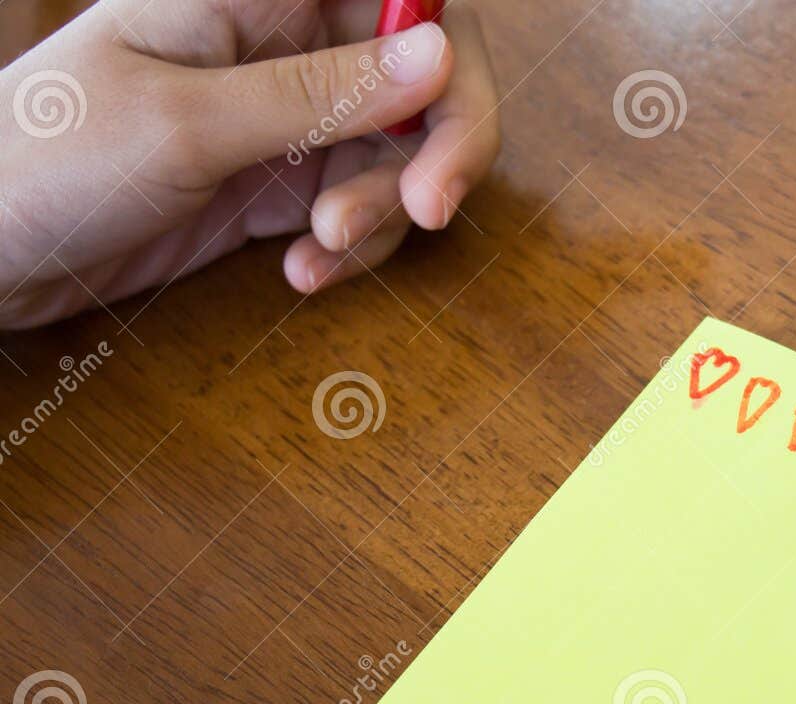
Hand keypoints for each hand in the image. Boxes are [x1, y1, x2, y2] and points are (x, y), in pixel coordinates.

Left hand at [0, 0, 500, 328]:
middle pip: (423, 74)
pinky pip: (361, 208)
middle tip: (427, 209)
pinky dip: (351, 248)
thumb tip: (436, 58)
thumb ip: (316, 94)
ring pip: (400, 152)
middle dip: (438, 144)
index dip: (446, 44)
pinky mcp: (281, 183)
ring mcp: (287, 116)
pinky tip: (301, 272)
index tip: (449, 110)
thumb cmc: (48, 159)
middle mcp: (285, 43)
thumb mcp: (187, 124)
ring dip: (383, 211)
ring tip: (318, 250)